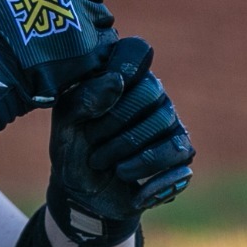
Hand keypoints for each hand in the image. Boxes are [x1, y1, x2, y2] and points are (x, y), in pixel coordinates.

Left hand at [46, 37, 193, 246]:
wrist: (82, 195)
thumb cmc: (74, 150)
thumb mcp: (66, 125)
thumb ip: (84, 99)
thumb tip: (117, 82)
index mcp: (121, 78)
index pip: (136, 51)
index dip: (121, 68)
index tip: (99, 98)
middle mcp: (152, 96)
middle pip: (150, 91)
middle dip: (116, 122)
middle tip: (92, 143)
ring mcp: (170, 124)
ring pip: (164, 123)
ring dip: (131, 152)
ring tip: (108, 166)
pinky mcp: (180, 154)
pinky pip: (180, 157)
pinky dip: (154, 177)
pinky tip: (134, 191)